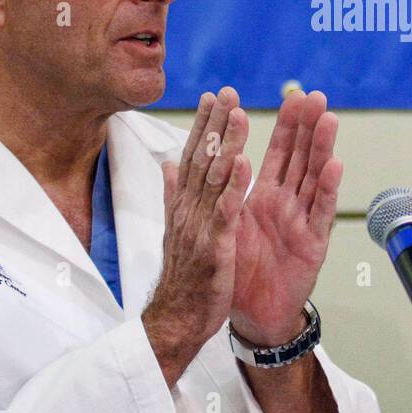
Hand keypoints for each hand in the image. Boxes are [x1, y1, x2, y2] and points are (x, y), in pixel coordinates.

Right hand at [143, 88, 250, 386]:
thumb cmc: (182, 277)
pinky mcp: (214, 245)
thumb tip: (167, 165)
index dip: (204, 126)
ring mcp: (200, 226)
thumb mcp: (177, 230)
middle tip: (227, 92)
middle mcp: (188, 209)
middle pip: (203, 159)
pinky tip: (244, 163)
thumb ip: (173, 195)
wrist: (176, 320)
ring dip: (228, 144)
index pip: (194, 157)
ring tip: (239, 114)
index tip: (213, 96)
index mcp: (183, 205)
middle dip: (216, 124)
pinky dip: (234, 186)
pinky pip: (226, 211)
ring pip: (215, 178)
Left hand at [229, 90, 341, 347]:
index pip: (280, 153)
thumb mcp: (225, 223)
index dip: (288, 126)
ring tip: (328, 120)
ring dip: (322, 149)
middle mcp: (289, 203)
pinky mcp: (313, 244)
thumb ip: (219, 191)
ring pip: (315, 178)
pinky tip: (334, 165)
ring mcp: (303, 221)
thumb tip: (191, 158)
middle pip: (302, 158)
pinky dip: (327, 189)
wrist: (251, 314)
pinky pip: (320, 213)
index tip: (294, 97)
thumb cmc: (240, 269)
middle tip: (317, 96)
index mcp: (267, 196)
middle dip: (309, 127)